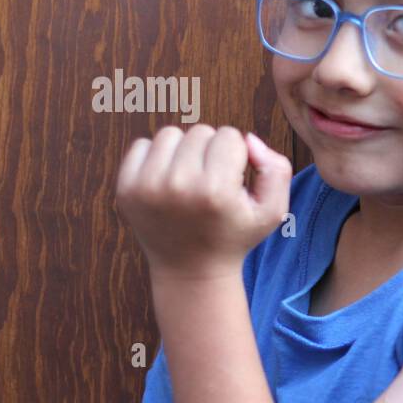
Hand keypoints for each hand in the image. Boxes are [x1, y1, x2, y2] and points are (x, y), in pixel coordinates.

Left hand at [116, 125, 291, 280]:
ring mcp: (146, 187)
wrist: (191, 271)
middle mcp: (179, 186)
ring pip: (170, 134)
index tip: (233, 180)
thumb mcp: (273, 211)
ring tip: (190, 178)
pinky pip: (140, 145)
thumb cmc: (234, 236)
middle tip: (211, 182)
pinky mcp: (125, 188)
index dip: (236, 155)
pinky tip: (167, 180)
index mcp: (216, 191)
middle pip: (200, 131)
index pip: (229, 136)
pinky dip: (155, 157)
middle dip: (210, 151)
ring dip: (183, 151)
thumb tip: (248, 139)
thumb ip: (277, 169)